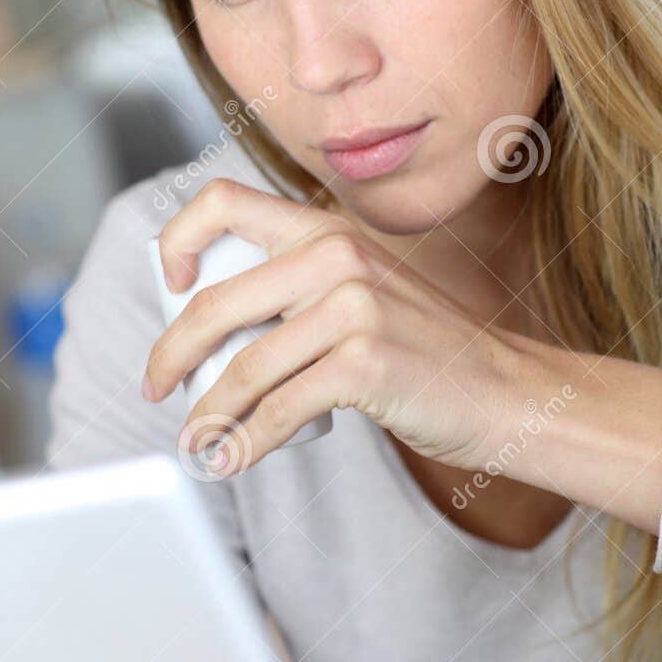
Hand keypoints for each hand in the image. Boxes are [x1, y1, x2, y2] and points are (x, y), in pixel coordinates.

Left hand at [142, 178, 529, 475]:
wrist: (505, 390)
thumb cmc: (425, 351)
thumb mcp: (365, 289)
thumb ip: (302, 285)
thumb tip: (209, 322)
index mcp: (325, 228)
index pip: (221, 201)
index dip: (177, 240)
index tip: (171, 287)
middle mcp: (335, 254)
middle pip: (215, 301)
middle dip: (171, 353)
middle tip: (156, 387)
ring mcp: (353, 307)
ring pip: (244, 366)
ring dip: (207, 414)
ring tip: (194, 441)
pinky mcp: (365, 363)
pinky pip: (280, 409)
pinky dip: (245, 442)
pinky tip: (231, 460)